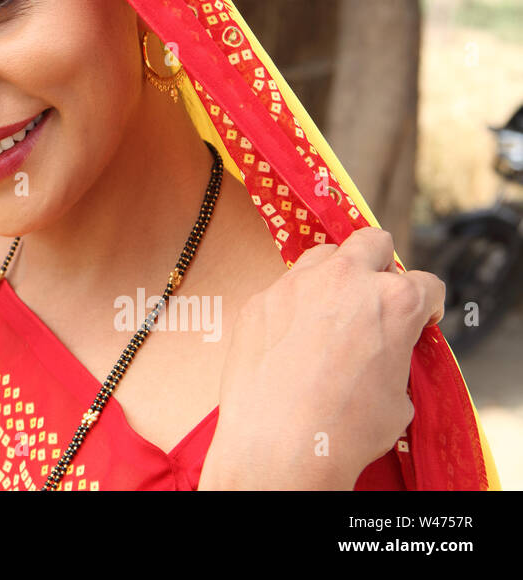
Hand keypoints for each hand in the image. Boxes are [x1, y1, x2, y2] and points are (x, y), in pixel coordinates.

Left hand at [198, 227, 444, 489]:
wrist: (279, 444)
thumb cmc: (345, 428)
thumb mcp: (398, 395)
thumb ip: (395, 355)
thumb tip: (383, 351)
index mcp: (394, 300)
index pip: (427, 284)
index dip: (426, 306)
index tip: (418, 322)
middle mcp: (345, 279)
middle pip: (373, 242)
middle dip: (379, 264)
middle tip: (373, 297)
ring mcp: (296, 284)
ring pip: (322, 256)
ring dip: (332, 276)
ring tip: (328, 314)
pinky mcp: (259, 299)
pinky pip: (283, 289)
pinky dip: (292, 306)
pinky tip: (288, 340)